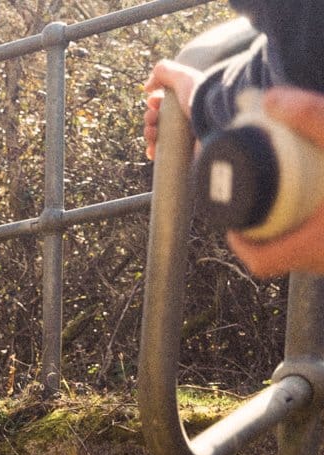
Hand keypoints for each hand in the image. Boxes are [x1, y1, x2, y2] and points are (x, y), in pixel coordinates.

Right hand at [144, 59, 197, 159]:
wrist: (220, 121)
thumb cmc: (203, 98)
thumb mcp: (184, 78)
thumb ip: (165, 72)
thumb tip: (147, 87)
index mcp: (191, 103)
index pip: (167, 104)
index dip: (155, 102)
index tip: (154, 101)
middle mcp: (191, 120)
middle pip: (161, 121)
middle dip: (150, 118)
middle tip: (152, 117)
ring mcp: (189, 139)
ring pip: (160, 139)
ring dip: (149, 134)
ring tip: (152, 132)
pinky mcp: (187, 154)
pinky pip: (165, 157)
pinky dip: (154, 153)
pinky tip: (152, 150)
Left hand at [227, 87, 323, 278]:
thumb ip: (313, 119)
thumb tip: (269, 99)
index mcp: (321, 242)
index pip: (262, 262)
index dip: (241, 243)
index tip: (234, 220)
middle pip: (285, 259)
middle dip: (269, 231)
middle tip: (262, 202)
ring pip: (313, 255)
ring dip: (300, 230)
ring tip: (293, 200)